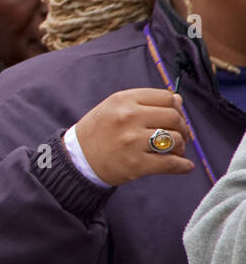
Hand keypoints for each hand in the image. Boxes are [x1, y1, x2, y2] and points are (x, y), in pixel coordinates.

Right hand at [73, 88, 194, 185]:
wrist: (77, 158)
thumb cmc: (98, 131)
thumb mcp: (114, 107)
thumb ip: (145, 101)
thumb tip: (178, 100)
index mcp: (123, 100)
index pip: (166, 97)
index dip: (176, 108)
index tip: (175, 118)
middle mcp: (128, 117)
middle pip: (174, 118)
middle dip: (183, 128)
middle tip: (179, 137)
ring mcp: (132, 141)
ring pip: (175, 139)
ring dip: (181, 147)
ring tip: (174, 151)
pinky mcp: (136, 163)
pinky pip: (171, 163)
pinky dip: (183, 166)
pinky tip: (185, 166)